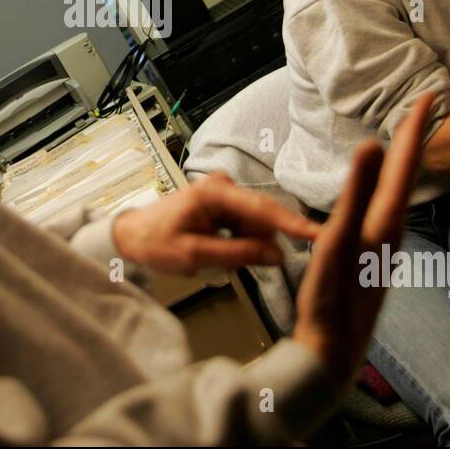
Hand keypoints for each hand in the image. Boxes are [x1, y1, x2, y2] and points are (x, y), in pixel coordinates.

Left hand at [110, 174, 320, 275]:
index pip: (262, 209)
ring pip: (255, 224)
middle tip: (236, 263)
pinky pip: (246, 224)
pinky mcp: (224, 201)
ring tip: (217, 256)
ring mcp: (224, 191)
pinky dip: (240, 240)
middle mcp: (223, 185)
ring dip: (247, 244)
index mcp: (214, 193)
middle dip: (258, 243)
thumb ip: (237, 254)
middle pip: (262, 217)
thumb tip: (276, 255)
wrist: (132, 234)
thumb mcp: (195, 256)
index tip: (317, 233)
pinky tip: (220, 248)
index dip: (292, 224)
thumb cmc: (155, 242)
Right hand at [291, 91, 432, 389]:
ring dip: (402, 164)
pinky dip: (386, 189)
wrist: (332, 353)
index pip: (404, 164)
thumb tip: (373, 144)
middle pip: (406, 176)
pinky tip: (379, 196)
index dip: (414, 128)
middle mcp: (390, 232)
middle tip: (422, 107)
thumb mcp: (338, 241)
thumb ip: (355, 192)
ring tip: (403, 142)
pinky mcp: (371, 260)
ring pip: (397, 193)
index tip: (428, 95)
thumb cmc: (332, 300)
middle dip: (412, 140)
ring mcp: (382, 248)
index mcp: (385, 223)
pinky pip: (383, 209)